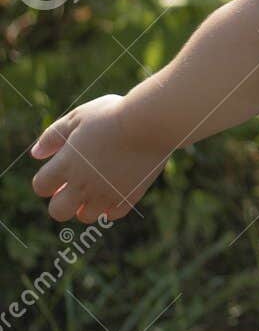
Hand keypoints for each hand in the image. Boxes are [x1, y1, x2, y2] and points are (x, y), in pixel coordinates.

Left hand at [30, 95, 171, 222]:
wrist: (150, 122)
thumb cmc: (113, 115)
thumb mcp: (78, 117)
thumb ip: (53, 136)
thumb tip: (36, 155)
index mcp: (66, 164)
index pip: (41, 186)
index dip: (47, 180)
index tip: (60, 171)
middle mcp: (82, 184)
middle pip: (58, 211)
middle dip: (61, 201)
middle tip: (74, 187)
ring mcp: (106, 193)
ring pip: (85, 216)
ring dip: (86, 205)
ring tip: (96, 188)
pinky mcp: (129, 196)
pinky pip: (112, 214)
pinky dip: (110, 207)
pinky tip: (114, 191)